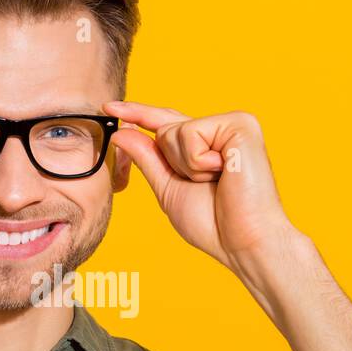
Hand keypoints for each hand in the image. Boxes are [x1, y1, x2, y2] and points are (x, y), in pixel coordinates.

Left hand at [103, 100, 299, 276]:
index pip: (166, 124)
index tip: (109, 108)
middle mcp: (220, 129)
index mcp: (206, 145)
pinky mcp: (241, 124)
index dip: (138, 115)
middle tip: (204, 186)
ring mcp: (232, 124)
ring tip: (217, 181)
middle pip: (165, 129)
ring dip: (186, 166)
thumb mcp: (169, 189)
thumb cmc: (213, 223)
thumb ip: (147, 159)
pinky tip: (223, 173)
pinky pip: (191, 132)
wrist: (243, 242)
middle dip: (173, 164)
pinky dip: (197, 162)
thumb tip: (121, 132)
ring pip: (174, 130)